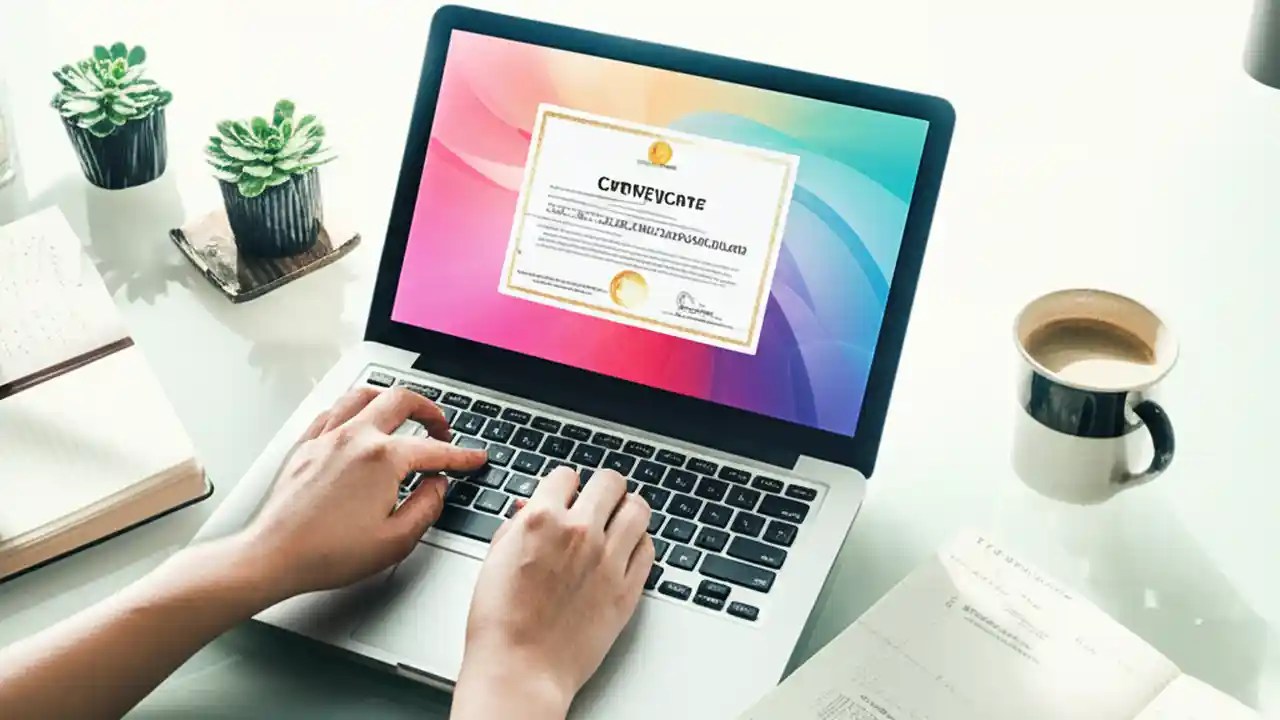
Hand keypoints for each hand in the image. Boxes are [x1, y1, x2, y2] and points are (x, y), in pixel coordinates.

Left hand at [242, 386, 486, 599]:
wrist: (274, 556)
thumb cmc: (328, 553)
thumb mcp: (396, 540)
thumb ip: (427, 506)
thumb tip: (438, 486)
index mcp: (383, 458)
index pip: (435, 449)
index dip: (461, 455)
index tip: (474, 458)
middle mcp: (355, 437)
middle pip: (401, 400)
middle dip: (430, 409)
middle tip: (442, 427)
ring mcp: (327, 437)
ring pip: (364, 395)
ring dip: (390, 399)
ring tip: (403, 412)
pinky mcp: (305, 446)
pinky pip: (333, 411)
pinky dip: (353, 409)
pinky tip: (357, 421)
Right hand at [454, 467, 654, 717]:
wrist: (521, 668)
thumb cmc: (500, 622)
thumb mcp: (496, 559)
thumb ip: (518, 525)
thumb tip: (531, 508)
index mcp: (541, 520)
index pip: (567, 475)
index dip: (565, 485)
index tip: (567, 495)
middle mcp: (579, 532)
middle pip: (610, 481)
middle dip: (603, 488)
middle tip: (599, 500)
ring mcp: (608, 559)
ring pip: (638, 508)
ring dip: (627, 509)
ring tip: (620, 519)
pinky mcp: (628, 587)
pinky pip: (648, 547)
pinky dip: (639, 543)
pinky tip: (626, 550)